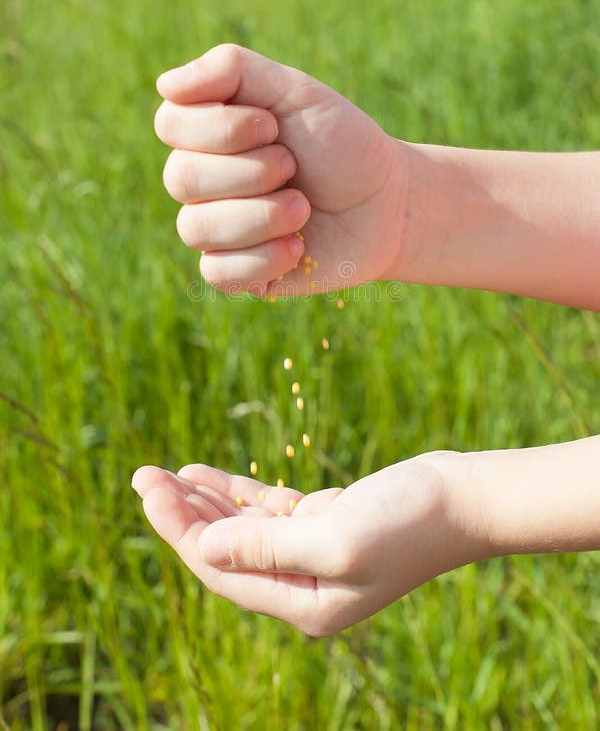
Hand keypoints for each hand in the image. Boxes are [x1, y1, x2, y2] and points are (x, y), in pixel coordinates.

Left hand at [131, 454, 478, 635]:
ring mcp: (312, 554)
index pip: (221, 571)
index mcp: (303, 604)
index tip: (151, 491)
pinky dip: (236, 494)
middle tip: (143, 476)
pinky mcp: (323, 523)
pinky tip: (205, 475)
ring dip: (204, 502)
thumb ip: (267, 548)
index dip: (181, 531)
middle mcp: (302, 586)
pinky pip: (266, 512)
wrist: (463, 499)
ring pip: (241, 530)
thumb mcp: (335, 538)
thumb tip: (205, 549)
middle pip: (225, 552)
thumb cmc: (408, 521)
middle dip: (182, 515)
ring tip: (163, 475)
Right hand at [155, 44, 408, 294]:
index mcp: (207, 132)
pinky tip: (297, 247)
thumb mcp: (295, 91)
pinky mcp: (235, 272)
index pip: (170, 124)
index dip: (221, 128)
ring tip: (304, 209)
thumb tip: (164, 84)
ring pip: (196, 228)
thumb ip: (232, 70)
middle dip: (251, 172)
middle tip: (294, 167)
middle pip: (179, 178)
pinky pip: (218, 273)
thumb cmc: (339, 143)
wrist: (387, 202)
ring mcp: (215, 228)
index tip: (274, 127)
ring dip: (262, 216)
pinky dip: (263, 260)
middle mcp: (201, 180)